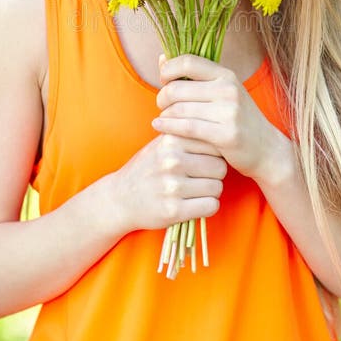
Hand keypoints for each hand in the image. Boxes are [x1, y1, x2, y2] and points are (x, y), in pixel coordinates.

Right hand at [109, 133, 226, 233]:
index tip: (204, 160)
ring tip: (196, 191)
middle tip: (201, 178)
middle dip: (215, 174)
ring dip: (211, 192)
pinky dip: (207, 207)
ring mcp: (172, 186)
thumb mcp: (162, 144)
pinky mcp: (174, 210)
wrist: (120, 198)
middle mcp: (172, 161)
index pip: (214, 143)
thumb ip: (187, 135)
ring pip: (217, 187)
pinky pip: (211, 206)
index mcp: (171, 140)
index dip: (214, 154)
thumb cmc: (147, 169)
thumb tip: (220, 130)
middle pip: (220, 167)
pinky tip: (195, 204)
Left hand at [152, 54, 283, 179]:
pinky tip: (159, 128)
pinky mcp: (226, 135)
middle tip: (162, 106)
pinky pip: (186, 127)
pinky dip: (167, 127)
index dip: (168, 69)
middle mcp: (229, 90)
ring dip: (164, 115)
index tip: (164, 81)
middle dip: (162, 97)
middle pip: (177, 88)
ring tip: (162, 119)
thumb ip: (194, 76)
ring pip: (179, 109)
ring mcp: (229, 112)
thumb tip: (161, 58)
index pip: (188, 61)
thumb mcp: (223, 92)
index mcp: (227, 75)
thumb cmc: (239, 119)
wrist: (267, 149)